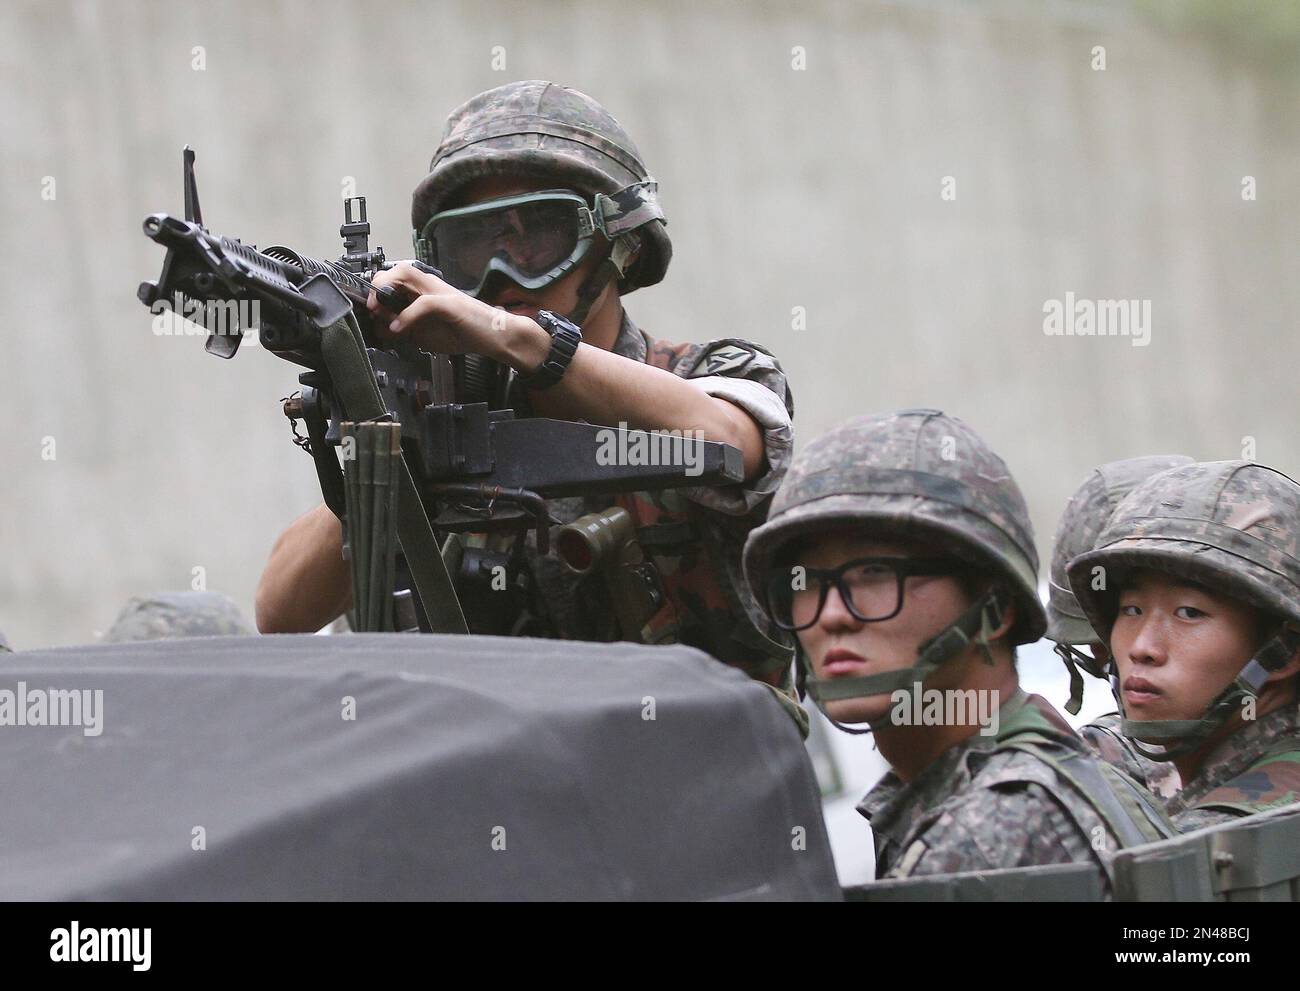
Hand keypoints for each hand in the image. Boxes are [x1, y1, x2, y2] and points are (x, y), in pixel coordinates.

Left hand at [366, 262, 514, 359]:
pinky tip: (399, 329)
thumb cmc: (467, 332)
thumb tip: (381, 329)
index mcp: (424, 291)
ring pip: (406, 274)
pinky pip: (422, 304)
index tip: (368, 310)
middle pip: (396, 269)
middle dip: (377, 286)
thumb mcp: (427, 335)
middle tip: (371, 308)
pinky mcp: (450, 303)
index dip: (376, 290)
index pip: (394, 278)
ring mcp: (440, 292)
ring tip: (379, 310)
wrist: (497, 336)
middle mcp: (431, 286)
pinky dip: (407, 316)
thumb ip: (405, 330)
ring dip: (388, 290)